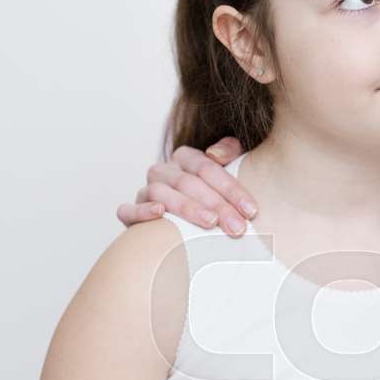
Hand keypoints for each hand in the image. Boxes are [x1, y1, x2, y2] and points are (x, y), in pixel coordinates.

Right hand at [114, 136, 258, 235]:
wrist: (192, 217)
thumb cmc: (217, 195)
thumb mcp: (230, 169)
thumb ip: (230, 152)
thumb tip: (216, 154)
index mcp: (185, 157)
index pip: (208, 168)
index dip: (231, 189)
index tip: (251, 211)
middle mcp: (163, 171)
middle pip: (188, 183)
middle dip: (217, 205)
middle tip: (238, 226)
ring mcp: (145, 190)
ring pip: (162, 194)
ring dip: (188, 208)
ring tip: (210, 223)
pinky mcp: (130, 212)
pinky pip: (127, 210)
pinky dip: (141, 211)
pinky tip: (159, 213)